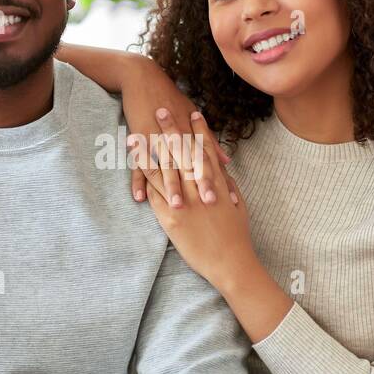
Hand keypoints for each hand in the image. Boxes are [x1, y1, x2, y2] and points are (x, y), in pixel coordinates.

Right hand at [121, 58, 234, 207]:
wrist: (143, 79)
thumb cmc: (171, 99)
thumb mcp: (192, 116)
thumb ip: (210, 141)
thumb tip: (227, 160)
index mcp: (192, 132)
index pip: (208, 159)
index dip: (219, 177)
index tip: (229, 196)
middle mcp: (177, 136)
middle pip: (190, 164)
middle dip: (199, 184)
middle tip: (208, 204)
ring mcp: (156, 138)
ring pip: (165, 166)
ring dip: (170, 187)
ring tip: (177, 207)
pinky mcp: (138, 139)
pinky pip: (138, 164)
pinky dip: (138, 180)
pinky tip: (139, 197)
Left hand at [141, 108, 257, 290]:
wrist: (230, 263)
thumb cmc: (237, 237)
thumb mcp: (238, 207)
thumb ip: (229, 186)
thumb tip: (223, 172)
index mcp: (217, 185)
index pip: (206, 151)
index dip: (199, 131)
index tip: (193, 113)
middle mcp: (199, 189)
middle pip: (182, 154)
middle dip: (171, 130)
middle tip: (161, 110)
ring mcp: (184, 203)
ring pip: (163, 170)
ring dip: (147, 150)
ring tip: (135, 134)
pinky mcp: (172, 218)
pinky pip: (155, 194)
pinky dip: (145, 178)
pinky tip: (134, 165)